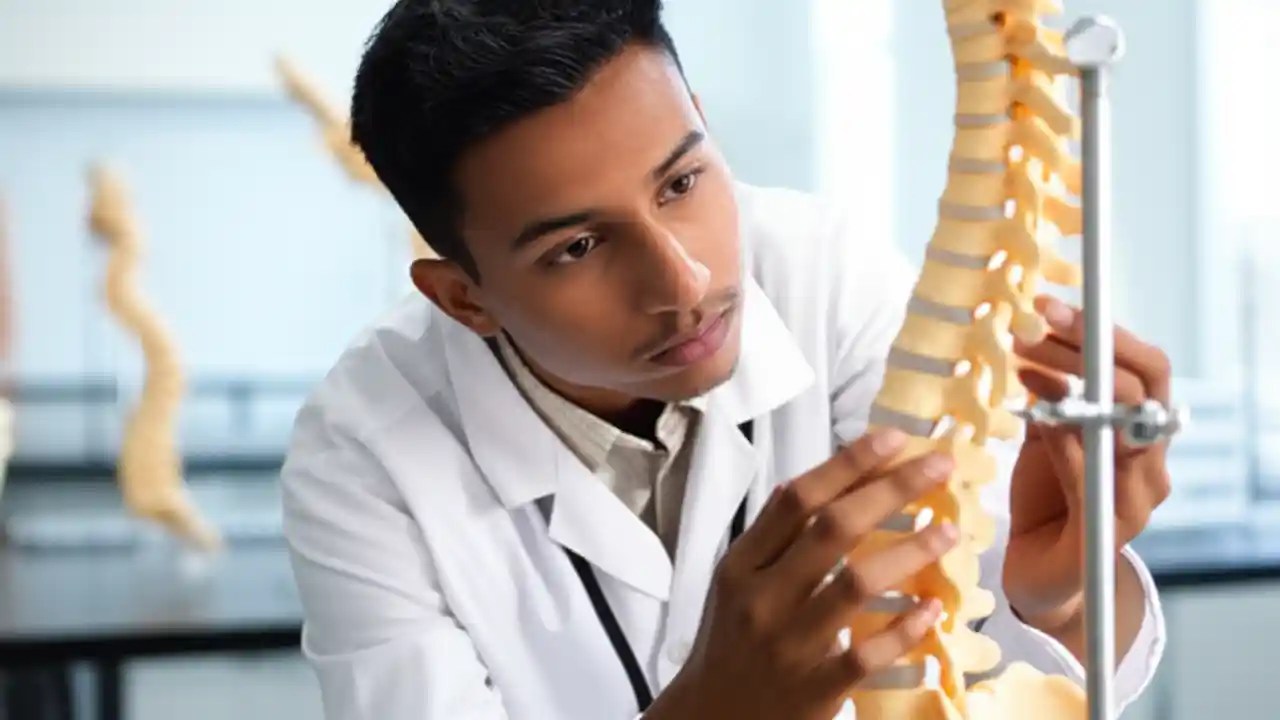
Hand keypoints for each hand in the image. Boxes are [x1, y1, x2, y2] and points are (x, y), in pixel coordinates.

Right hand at [646, 430, 959, 719]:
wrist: (713, 718)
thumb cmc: (731, 642)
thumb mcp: (736, 582)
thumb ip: (775, 537)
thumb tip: (829, 481)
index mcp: (741, 565)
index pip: (796, 499)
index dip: (848, 463)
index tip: (894, 439)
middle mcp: (762, 598)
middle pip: (832, 529)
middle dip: (892, 489)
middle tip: (939, 466)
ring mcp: (790, 645)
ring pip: (856, 584)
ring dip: (910, 551)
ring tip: (948, 532)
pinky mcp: (816, 689)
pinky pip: (870, 653)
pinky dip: (906, 628)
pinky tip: (933, 608)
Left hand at [1004, 296, 1172, 628]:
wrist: (1043, 572)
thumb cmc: (1048, 496)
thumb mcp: (1045, 435)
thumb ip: (1051, 395)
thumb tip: (1032, 341)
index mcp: (1139, 430)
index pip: (1144, 367)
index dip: (1104, 332)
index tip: (1052, 305)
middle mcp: (1150, 460)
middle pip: (1141, 388)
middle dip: (1087, 349)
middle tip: (1031, 323)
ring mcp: (1137, 497)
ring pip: (1124, 428)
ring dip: (1071, 388)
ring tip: (1023, 362)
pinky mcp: (1109, 530)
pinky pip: (1095, 478)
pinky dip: (1067, 444)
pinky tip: (1039, 420)